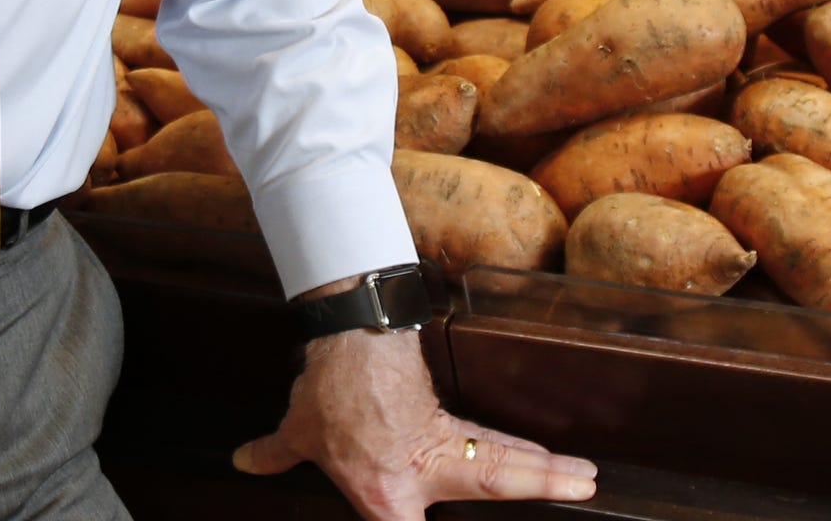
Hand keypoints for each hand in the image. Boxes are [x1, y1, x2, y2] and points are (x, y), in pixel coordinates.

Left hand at [232, 326, 597, 518]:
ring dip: (545, 470)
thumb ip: (275, 453)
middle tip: (578, 487)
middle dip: (533, 489)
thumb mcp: (297, 430)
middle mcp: (423, 474)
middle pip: (489, 485)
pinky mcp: (450, 417)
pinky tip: (553, 460)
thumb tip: (244, 461)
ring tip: (586, 477)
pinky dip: (525, 453)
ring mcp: (442, 443)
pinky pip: (493, 442)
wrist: (350, 338)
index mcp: (382, 492)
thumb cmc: (325, 391)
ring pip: (502, 460)